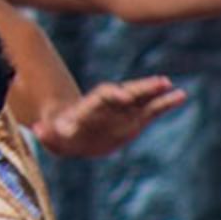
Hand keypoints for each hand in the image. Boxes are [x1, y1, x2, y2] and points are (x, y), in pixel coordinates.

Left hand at [32, 76, 186, 158]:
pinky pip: (152, 110)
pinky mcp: (135, 119)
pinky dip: (166, 104)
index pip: (101, 97)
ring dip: (156, 94)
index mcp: (89, 107)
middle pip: (126, 92)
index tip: (123, 95)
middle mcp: (109, 105)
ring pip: (142, 99)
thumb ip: (46, 132)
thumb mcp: (51, 136)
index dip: (111, 95)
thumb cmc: (60, 135)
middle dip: (141, 89)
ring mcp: (124, 111)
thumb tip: (38, 129)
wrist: (72, 135)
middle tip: (159, 83)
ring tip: (174, 88)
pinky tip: (182, 96)